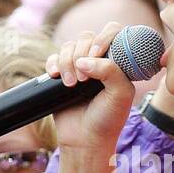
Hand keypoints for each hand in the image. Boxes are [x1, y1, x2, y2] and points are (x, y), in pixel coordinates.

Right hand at [44, 22, 136, 152]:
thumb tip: (84, 60)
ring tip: (71, 85)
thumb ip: (110, 70)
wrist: (85, 140)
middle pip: (87, 36)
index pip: (112, 32)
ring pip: (69, 46)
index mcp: (117, 62)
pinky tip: (55, 77)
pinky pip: (53, 58)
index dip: (103, 38)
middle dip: (82, 54)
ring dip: (67, 62)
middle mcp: (98, 61)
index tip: (97, 55)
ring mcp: (79, 67)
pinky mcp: (61, 75)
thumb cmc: (108, 119)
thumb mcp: (120, 94)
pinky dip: (53, 64)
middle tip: (84, 80)